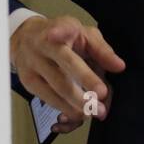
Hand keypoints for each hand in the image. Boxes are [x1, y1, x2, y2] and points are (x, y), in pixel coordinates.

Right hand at [10, 15, 124, 132]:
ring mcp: (34, 65)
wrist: (24, 38)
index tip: (62, 40)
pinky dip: (64, 108)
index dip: (62, 34)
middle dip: (84, 82)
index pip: (64, 32)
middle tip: (101, 98)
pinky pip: (48, 98)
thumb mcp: (83, 34)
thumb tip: (119, 66)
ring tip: (93, 111)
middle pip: (65, 64)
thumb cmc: (61, 35)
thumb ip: (102, 50)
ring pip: (56, 87)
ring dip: (76, 103)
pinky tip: (78, 114)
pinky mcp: (28, 82)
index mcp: (61, 29)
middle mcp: (44, 46)